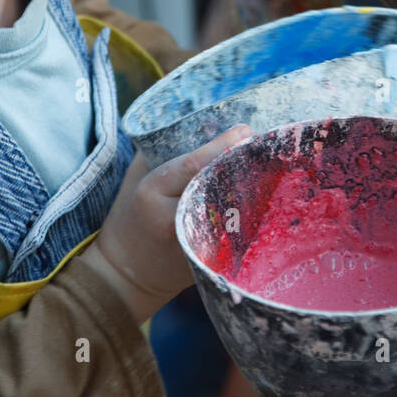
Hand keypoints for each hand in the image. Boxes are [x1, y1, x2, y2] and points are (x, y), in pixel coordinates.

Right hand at [87, 124, 252, 322]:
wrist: (127, 274)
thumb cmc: (130, 218)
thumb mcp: (136, 179)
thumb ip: (158, 151)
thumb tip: (200, 122)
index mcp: (152, 194)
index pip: (193, 165)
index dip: (222, 145)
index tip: (245, 130)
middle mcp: (174, 219)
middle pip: (219, 185)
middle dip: (244, 164)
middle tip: (263, 146)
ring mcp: (193, 242)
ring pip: (232, 209)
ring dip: (253, 188)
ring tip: (268, 167)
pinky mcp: (207, 259)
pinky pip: (233, 229)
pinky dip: (248, 211)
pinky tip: (263, 196)